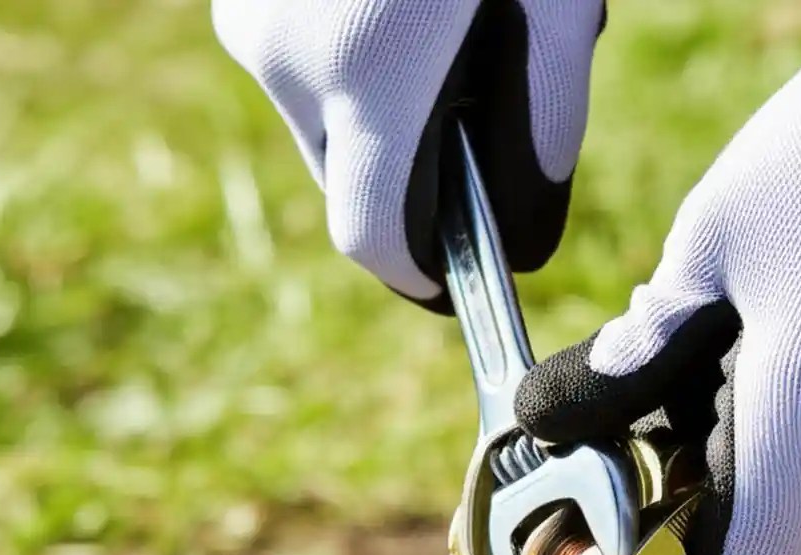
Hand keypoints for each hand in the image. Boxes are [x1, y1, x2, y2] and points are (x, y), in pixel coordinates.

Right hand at [213, 0, 604, 311]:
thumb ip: (550, 112)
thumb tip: (533, 209)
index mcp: (370, 71)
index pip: (374, 237)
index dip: (419, 276)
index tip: (455, 282)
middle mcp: (289, 58)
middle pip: (348, 185)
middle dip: (406, 192)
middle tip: (470, 151)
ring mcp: (251, 22)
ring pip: (316, 128)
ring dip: (373, 127)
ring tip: (434, 60)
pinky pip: (294, 70)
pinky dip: (343, 76)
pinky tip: (393, 22)